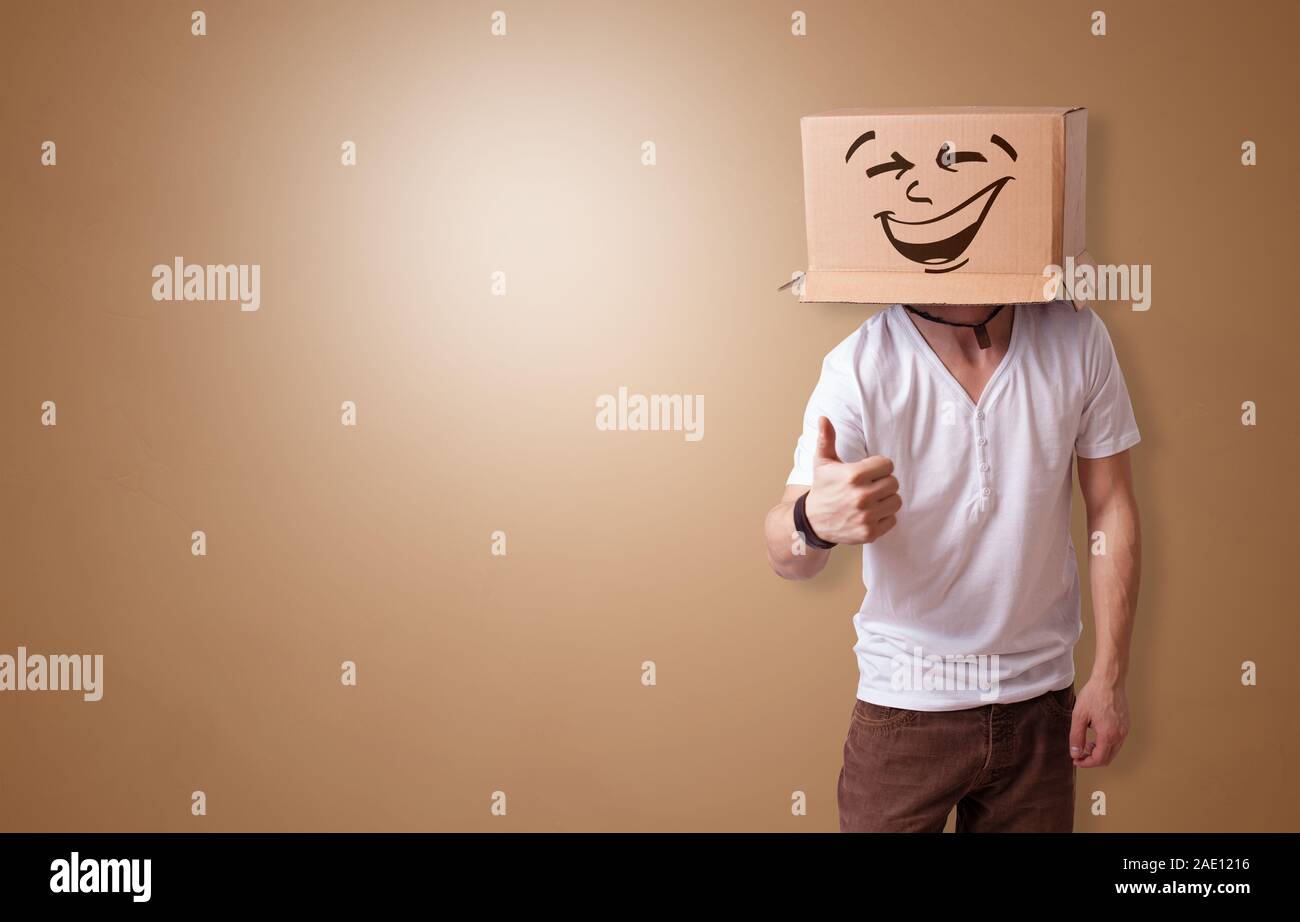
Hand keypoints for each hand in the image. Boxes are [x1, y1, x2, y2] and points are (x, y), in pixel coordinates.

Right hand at [804, 417, 900, 544]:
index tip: (868, 472)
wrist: (812, 521)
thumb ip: (827, 439)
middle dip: (883, 483)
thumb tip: (823, 418)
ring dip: (886, 499)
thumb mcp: (822, 462)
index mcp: (854, 475)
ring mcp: (866, 516)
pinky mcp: (870, 532)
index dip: (879, 467)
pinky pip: (893, 519)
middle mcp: (861, 496)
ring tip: (872, 499)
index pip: (887, 464)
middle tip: (870, 486)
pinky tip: (870, 513)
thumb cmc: (822, 488)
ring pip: (896, 501)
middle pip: (894, 483)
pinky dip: (884, 516)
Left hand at [1070, 679, 1129, 766]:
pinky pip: (1117, 741)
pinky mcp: (1126, 725)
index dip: (1086, 763)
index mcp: (1108, 735)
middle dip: (1093, 759)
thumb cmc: (1094, 695)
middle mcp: (1120, 735)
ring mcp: (1125, 730)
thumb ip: (1076, 737)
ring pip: (1113, 750)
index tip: (1076, 760)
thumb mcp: (1079, 716)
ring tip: (1088, 742)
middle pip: (1108, 758)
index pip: (1099, 759)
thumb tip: (1075, 753)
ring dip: (1100, 751)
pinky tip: (1096, 733)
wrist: (1109, 681)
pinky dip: (1107, 744)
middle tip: (1080, 753)